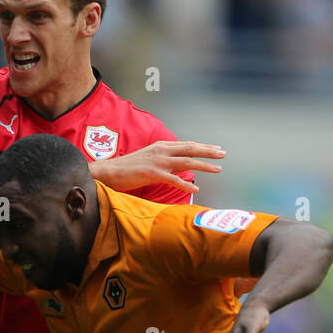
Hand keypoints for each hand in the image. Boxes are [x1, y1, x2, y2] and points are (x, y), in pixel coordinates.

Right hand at [92, 140, 224, 193]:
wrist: (109, 172)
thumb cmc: (127, 169)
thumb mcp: (148, 160)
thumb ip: (164, 161)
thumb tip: (179, 167)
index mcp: (161, 146)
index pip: (186, 145)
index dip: (202, 146)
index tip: (215, 149)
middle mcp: (162, 150)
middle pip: (190, 149)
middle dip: (208, 151)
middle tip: (223, 153)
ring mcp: (158, 162)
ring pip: (187, 161)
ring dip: (204, 165)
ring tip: (217, 168)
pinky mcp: (153, 174)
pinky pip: (174, 179)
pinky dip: (186, 184)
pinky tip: (196, 188)